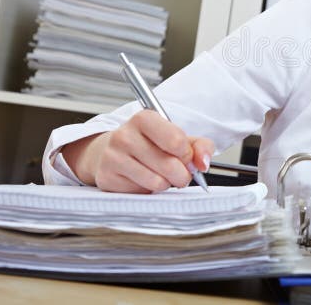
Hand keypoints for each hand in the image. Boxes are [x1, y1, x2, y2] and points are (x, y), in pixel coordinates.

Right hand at [63, 109, 214, 192]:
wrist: (113, 152)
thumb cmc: (150, 144)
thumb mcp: (178, 138)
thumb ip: (200, 146)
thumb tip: (203, 163)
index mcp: (144, 118)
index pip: (176, 141)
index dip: (187, 155)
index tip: (185, 156)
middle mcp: (125, 135)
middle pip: (170, 165)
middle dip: (182, 174)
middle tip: (179, 173)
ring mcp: (113, 156)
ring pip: (157, 182)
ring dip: (166, 184)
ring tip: (160, 175)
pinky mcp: (107, 177)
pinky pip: (141, 192)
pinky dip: (148, 191)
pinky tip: (143, 179)